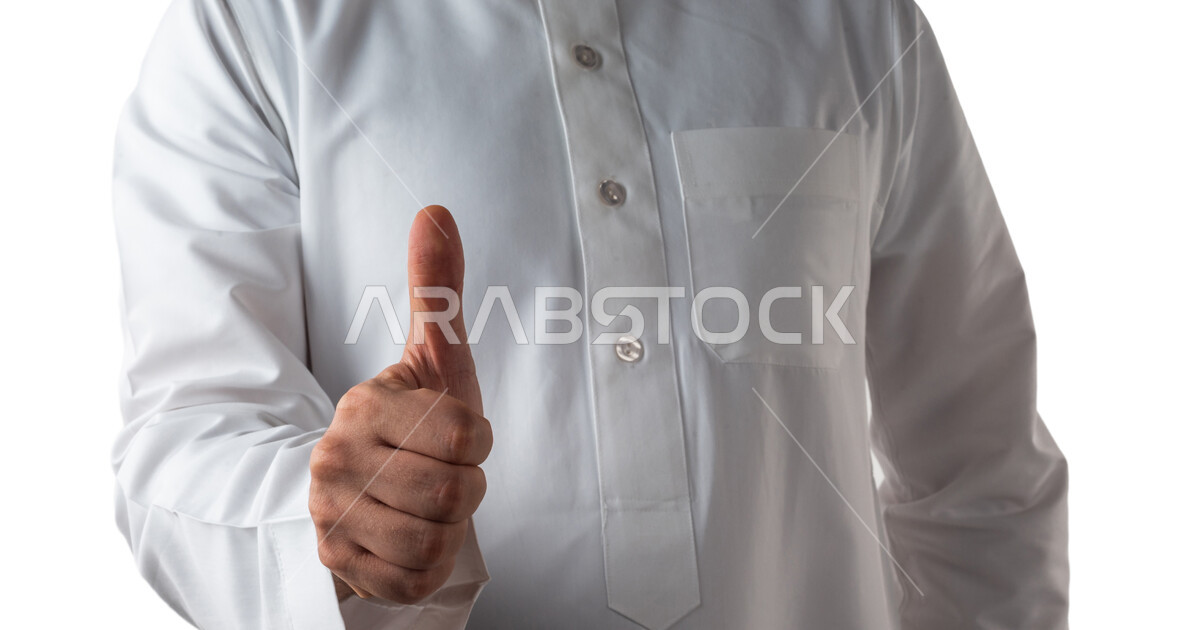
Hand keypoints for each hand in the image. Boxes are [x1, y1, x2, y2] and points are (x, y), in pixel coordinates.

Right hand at [309, 205, 490, 603]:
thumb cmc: (418, 423)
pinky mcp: (337, 564)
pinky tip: (411, 539)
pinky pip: (413, 581)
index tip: (458, 436)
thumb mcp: (436, 359)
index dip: (478, 442)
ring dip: (449, 530)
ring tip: (427, 507)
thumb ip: (438, 290)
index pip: (465, 436)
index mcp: (363, 406)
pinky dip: (427, 568)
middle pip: (454, 493)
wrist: (375, 492)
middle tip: (443, 477)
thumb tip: (436, 210)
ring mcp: (330, 515)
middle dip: (467, 491)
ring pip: (436, 542)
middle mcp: (334, 460)